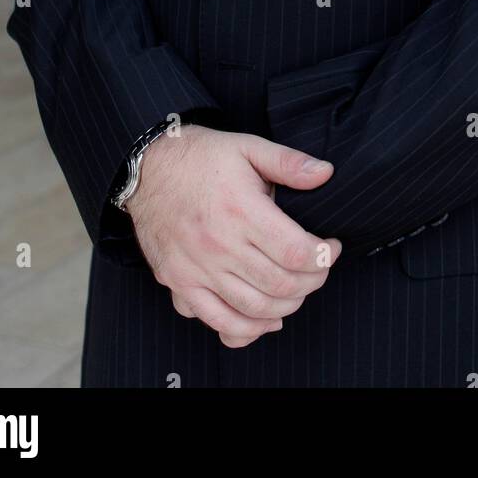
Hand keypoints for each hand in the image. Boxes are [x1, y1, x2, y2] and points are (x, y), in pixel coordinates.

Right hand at [126, 125, 341, 347]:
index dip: (323, 256)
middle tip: (319, 268)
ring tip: (298, 289)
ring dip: (287, 306)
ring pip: (254, 309)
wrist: (147, 168)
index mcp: (240, 209)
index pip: (295, 252)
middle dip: (312, 282)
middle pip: (280, 284)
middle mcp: (218, 244)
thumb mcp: (247, 147)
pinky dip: (248, 330)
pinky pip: (217, 321)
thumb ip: (288, 162)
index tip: (330, 248)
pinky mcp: (180, 283)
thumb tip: (325, 173)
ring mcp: (197, 269)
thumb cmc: (200, 156)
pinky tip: (267, 320)